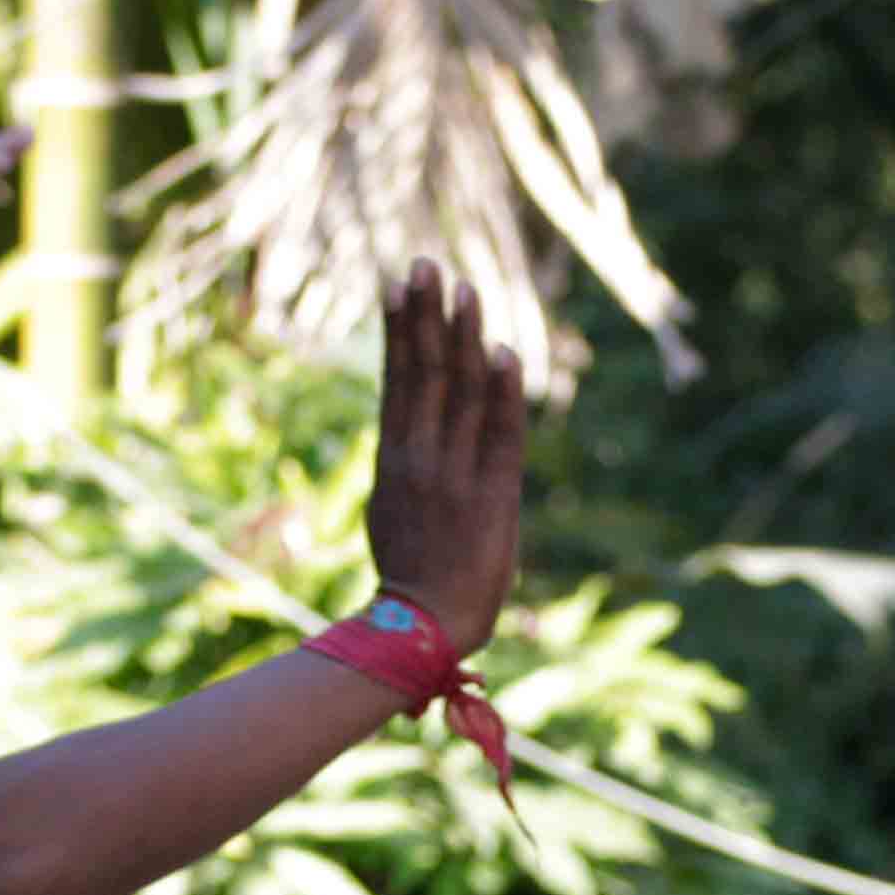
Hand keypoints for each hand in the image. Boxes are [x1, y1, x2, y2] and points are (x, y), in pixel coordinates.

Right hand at [363, 264, 528, 653]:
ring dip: (466, 337)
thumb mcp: (390, 512)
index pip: (398, 380)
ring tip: (464, 289)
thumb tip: (402, 432)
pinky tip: (505, 351)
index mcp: (392, 460)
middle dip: (427, 315)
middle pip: (425, 373)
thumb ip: (401, 468)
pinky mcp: (492, 497)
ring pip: (461, 393)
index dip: (401, 329)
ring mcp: (455, 476)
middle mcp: (420, 458)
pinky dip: (504, 392)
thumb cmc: (410, 578)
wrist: (424, 629)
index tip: (400, 284)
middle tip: (427, 265)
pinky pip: (501, 433)